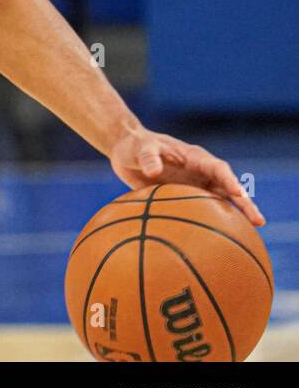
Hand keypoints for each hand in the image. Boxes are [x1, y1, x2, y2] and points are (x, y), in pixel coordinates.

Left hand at [109, 128, 264, 225]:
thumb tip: (154, 173)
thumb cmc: (136, 146)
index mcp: (195, 158)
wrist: (127, 152)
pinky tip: (219, 241)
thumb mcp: (141, 148)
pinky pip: (203, 211)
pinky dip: (213, 223)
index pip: (218, 168)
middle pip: (228, 188)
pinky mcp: (187, 198)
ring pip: (221, 202)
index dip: (229, 180)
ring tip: (250, 236)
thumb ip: (149, 158)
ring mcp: (196, 186)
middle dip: (245, 204)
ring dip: (235, 216)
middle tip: (259, 222)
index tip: (239, 193)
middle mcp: (201, 173)